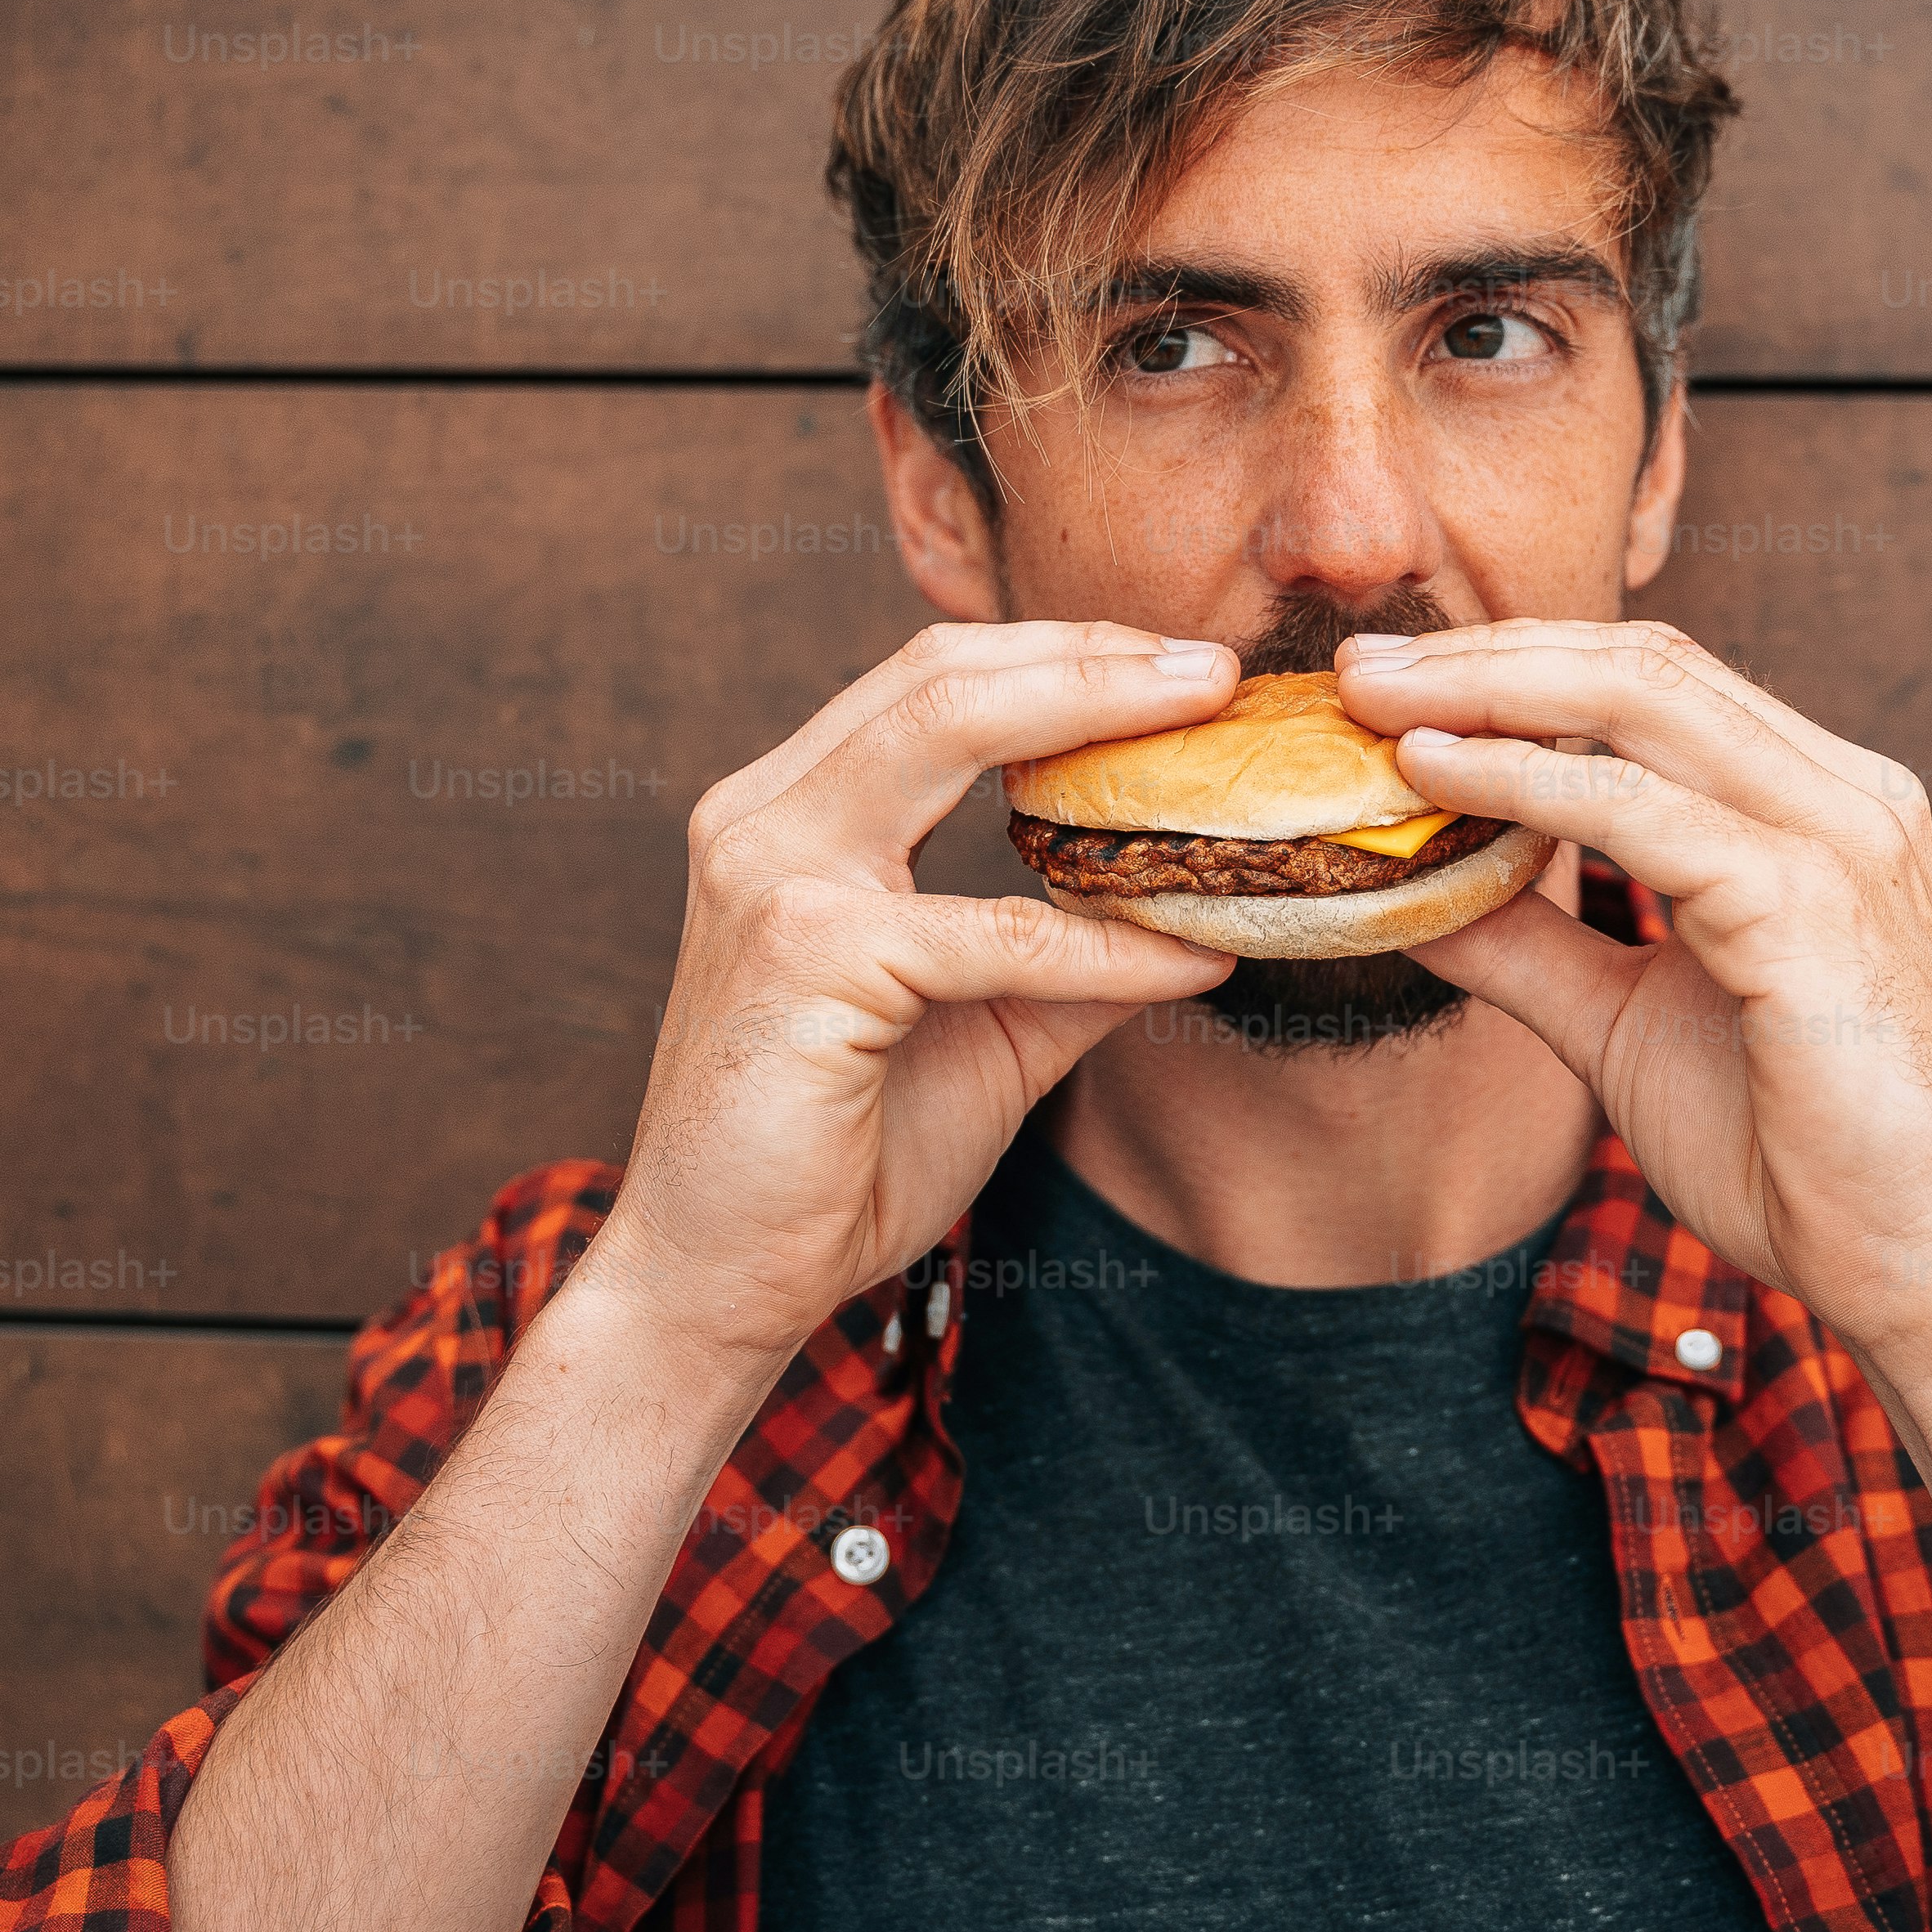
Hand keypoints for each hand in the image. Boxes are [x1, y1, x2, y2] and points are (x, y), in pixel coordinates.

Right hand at [584, 622, 1244, 1385]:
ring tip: (1210, 727)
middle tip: (1215, 668)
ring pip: (952, 731)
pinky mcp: (806, 953)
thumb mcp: (983, 1031)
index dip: (1062, 655)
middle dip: (1091, 654)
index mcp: (787, 815)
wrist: (715, 1277)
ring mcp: (771, 873)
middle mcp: (762, 817)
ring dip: (1097, 716)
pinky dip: (1106, 942)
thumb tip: (1197, 913)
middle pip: (943, 673)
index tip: (1182, 667)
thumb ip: (1070, 954)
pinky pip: (997, 929)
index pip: (932, 683)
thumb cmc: (835, 1157)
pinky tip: (1191, 959)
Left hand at [1334, 620, 1931, 1412]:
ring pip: (1644, 702)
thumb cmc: (1795, 1155)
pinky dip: (1528, 782)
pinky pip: (1645, 813)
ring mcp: (1841, 840)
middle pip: (1645, 663)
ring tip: (1374, 700)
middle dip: (1488, 652)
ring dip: (1491, 690)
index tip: (1392, 681)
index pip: (1655, 683)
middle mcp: (1844, 795)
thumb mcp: (1623, 1022)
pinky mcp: (1813, 907)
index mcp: (1817, 807)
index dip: (1518, 664)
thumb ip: (1530, 944)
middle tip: (1355, 665)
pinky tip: (1437, 776)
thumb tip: (1406, 893)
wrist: (1915, 1271)